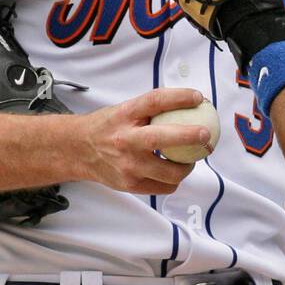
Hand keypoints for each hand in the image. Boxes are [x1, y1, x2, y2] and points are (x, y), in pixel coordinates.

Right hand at [75, 88, 213, 194]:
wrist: (78, 151)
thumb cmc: (108, 127)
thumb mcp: (125, 110)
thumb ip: (152, 109)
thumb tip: (192, 103)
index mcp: (125, 115)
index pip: (155, 101)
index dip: (180, 97)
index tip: (199, 98)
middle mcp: (125, 140)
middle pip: (162, 138)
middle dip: (189, 137)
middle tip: (206, 135)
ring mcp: (128, 165)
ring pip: (170, 172)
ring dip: (187, 166)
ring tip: (191, 159)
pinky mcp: (130, 185)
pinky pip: (164, 187)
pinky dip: (174, 180)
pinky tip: (175, 171)